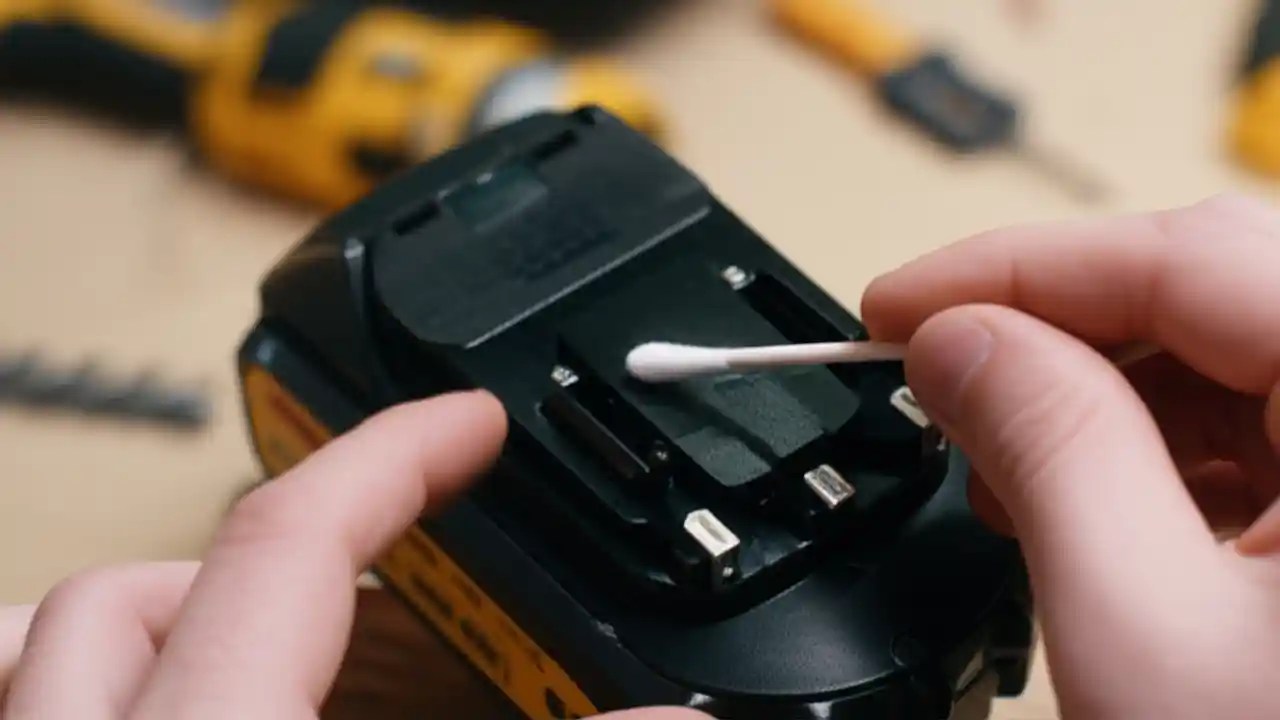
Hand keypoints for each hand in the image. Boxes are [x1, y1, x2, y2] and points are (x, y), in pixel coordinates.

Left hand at [0, 391, 705, 719]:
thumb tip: (681, 717)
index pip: (290, 542)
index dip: (394, 453)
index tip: (468, 420)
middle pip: (130, 584)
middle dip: (262, 546)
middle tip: (372, 557)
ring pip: (39, 648)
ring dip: (143, 611)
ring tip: (240, 623)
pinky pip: (22, 718)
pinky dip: (91, 691)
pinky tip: (175, 711)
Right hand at [862, 194, 1279, 718]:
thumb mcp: (1141, 632)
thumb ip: (1044, 451)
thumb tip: (958, 343)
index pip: (1188, 259)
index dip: (1016, 267)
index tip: (899, 306)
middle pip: (1216, 290)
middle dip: (1057, 328)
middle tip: (941, 379)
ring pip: (1237, 351)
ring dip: (1104, 389)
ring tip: (1006, 457)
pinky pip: (1267, 423)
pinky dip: (1161, 444)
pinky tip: (1097, 495)